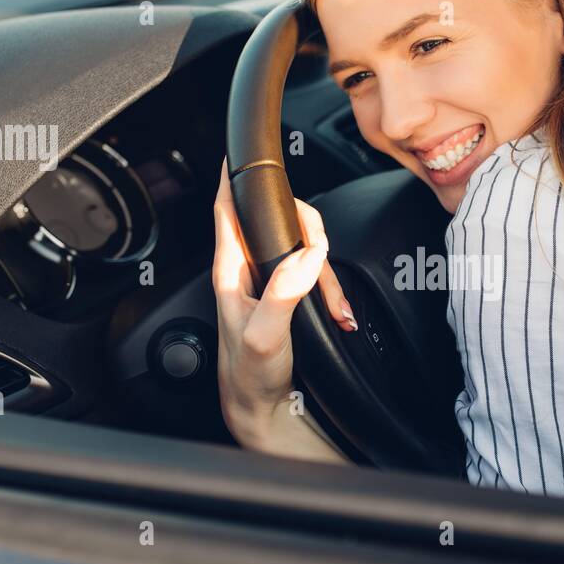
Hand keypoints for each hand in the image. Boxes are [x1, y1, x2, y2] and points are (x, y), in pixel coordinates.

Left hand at [212, 161, 357, 453]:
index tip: (237, 152)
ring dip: (326, 271)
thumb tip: (307, 254)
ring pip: (301, 250)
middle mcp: (246, 271)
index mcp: (230, 270)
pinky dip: (331, 291)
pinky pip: (314, 276)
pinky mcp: (286, 299)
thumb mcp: (265, 335)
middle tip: (322, 252)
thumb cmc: (249, 377)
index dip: (232, 179)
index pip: (226, 211)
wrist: (260, 410)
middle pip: (276, 221)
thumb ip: (284, 291)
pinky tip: (337, 313)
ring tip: (333, 306)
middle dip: (307, 229)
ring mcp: (267, 284)